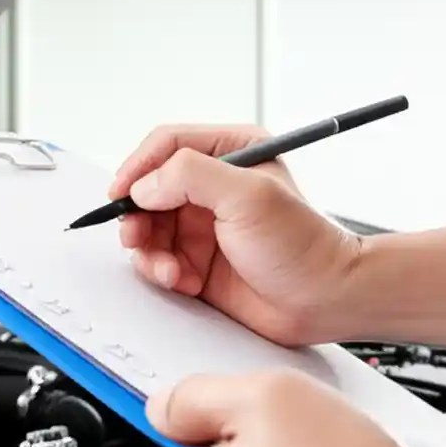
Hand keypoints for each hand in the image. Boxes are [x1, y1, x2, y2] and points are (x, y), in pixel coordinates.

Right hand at [110, 125, 362, 344]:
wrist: (324, 301)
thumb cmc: (303, 246)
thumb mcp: (248, 195)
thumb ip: (190, 176)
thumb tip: (144, 185)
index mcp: (232, 153)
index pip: (167, 145)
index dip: (138, 167)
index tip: (121, 193)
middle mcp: (214, 186)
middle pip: (149, 189)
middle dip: (138, 216)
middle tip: (137, 237)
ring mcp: (205, 224)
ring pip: (149, 227)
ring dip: (149, 250)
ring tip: (168, 269)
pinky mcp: (199, 260)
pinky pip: (159, 259)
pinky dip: (161, 272)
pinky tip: (182, 281)